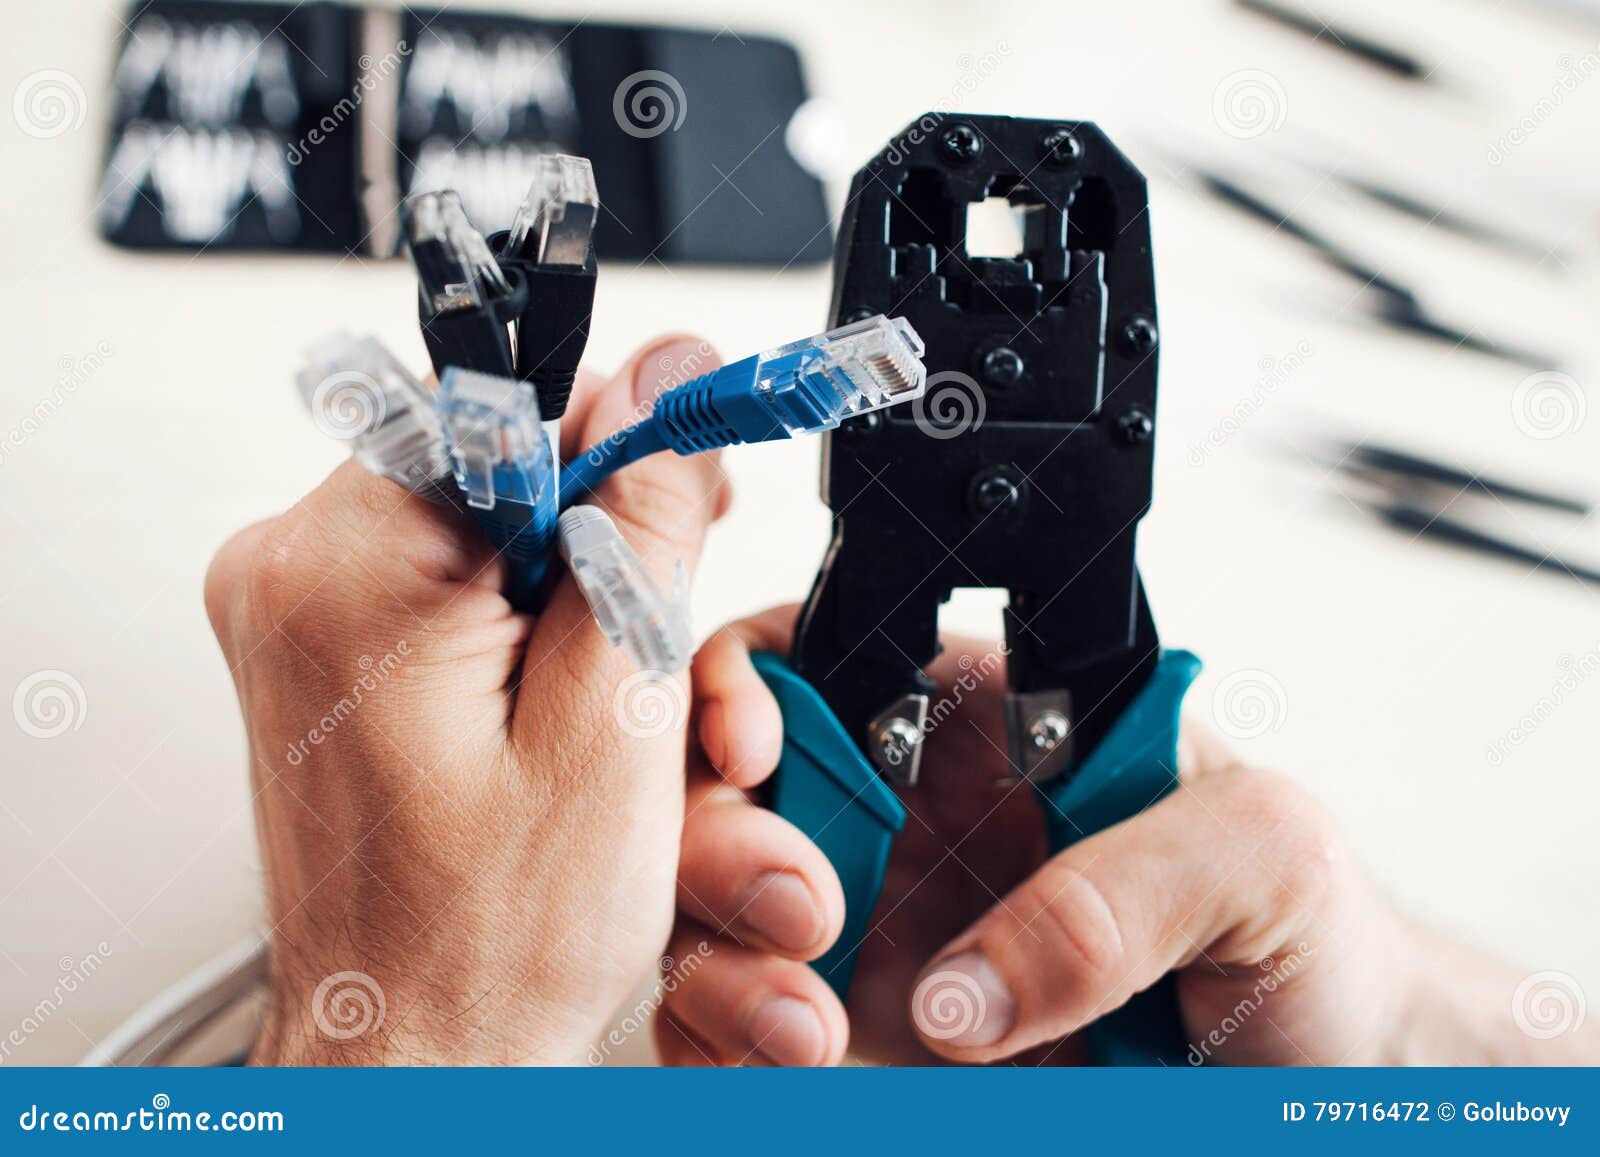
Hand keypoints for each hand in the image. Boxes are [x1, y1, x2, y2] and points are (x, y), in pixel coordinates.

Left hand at [205, 336, 728, 1064]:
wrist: (409, 1051)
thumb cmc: (485, 943)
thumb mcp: (612, 726)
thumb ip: (642, 532)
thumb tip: (667, 389)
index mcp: (349, 574)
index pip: (516, 406)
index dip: (632, 443)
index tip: (697, 487)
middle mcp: (293, 574)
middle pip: (500, 460)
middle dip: (611, 528)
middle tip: (666, 630)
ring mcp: (295, 611)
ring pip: (486, 519)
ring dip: (578, 581)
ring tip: (620, 693)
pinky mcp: (320, 646)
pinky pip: (449, 574)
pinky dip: (526, 613)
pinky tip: (564, 693)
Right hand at [657, 606, 1409, 1065]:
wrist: (1328, 1083)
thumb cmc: (1309, 938)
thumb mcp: (1265, 860)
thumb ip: (1130, 884)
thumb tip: (961, 987)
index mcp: (988, 716)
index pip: (824, 654)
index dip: (753, 682)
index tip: (752, 748)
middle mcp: (909, 810)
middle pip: (736, 786)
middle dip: (721, 838)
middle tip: (798, 913)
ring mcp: (878, 926)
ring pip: (715, 916)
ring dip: (718, 964)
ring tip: (809, 1032)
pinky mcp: (868, 1035)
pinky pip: (744, 1029)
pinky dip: (729, 1046)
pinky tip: (787, 1064)